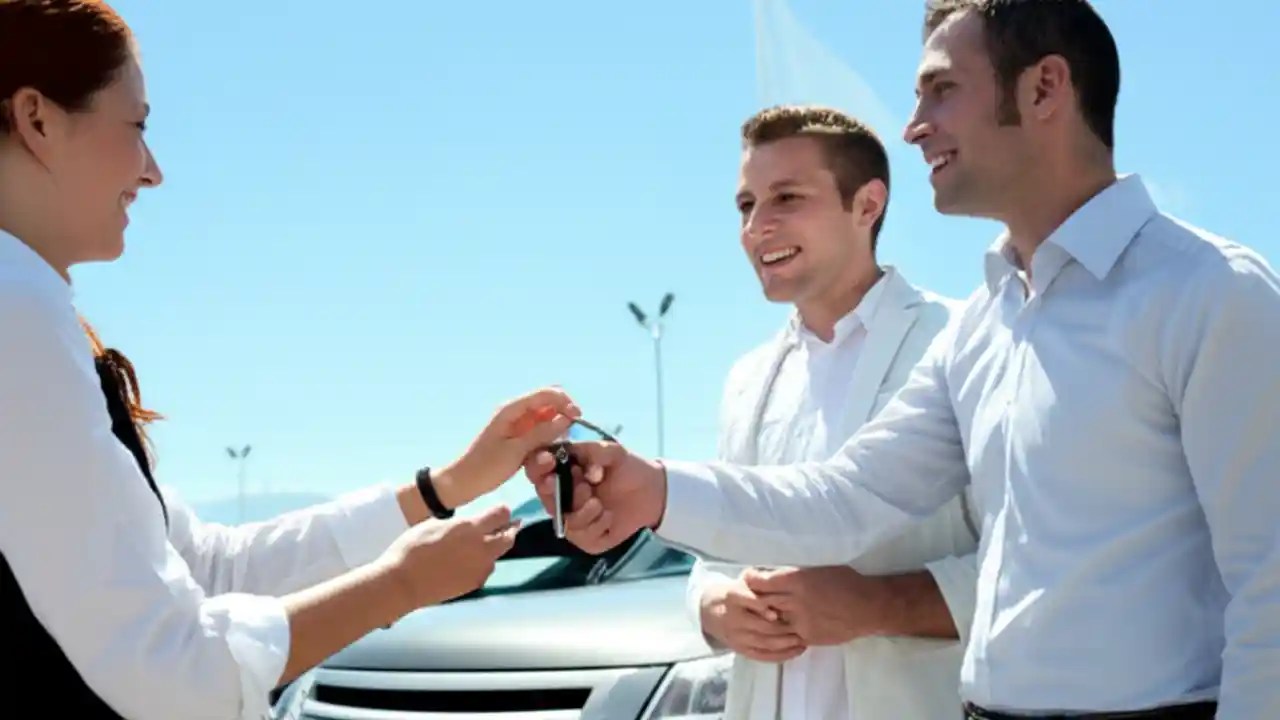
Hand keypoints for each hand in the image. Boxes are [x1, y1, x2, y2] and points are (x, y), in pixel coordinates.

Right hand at [378, 505, 518, 609]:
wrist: (403, 582)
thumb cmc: (412, 548)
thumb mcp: (435, 524)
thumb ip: (460, 524)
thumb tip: (474, 523)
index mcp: (470, 527)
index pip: (501, 514)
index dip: (502, 512)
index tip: (500, 512)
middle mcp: (481, 547)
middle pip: (508, 536)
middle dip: (508, 530)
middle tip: (508, 527)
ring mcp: (480, 568)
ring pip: (497, 555)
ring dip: (493, 549)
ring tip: (480, 546)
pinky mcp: (475, 583)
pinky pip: (485, 570)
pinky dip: (481, 565)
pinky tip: (467, 564)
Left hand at [434, 387, 580, 508]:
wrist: (462, 482)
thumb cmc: (486, 467)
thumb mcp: (517, 450)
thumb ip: (542, 433)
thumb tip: (567, 419)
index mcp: (512, 409)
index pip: (546, 393)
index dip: (565, 402)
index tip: (578, 419)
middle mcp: (515, 412)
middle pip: (548, 402)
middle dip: (562, 414)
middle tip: (570, 434)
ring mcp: (516, 424)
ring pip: (545, 417)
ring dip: (555, 428)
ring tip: (558, 446)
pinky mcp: (517, 437)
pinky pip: (539, 431)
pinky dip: (547, 438)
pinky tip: (547, 452)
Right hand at [522, 440, 665, 553]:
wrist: (654, 492)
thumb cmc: (628, 468)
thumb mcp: (613, 452)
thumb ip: (594, 452)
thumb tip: (582, 470)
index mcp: (562, 473)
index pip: (538, 470)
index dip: (538, 466)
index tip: (549, 460)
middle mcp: (562, 498)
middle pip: (545, 499)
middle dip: (559, 493)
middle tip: (582, 485)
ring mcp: (574, 520)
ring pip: (565, 521)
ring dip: (582, 511)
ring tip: (598, 502)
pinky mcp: (588, 539)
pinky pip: (583, 536)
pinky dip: (597, 524)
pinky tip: (609, 515)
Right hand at [700, 573, 806, 662]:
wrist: (709, 612)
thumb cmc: (733, 594)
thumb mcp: (741, 582)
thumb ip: (757, 581)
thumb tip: (775, 578)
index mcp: (732, 597)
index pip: (744, 599)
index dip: (759, 606)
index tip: (775, 612)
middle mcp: (732, 618)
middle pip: (758, 626)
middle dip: (781, 628)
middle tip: (800, 627)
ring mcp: (736, 637)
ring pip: (764, 643)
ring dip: (785, 643)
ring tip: (801, 639)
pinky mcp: (741, 650)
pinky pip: (764, 656)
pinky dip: (782, 655)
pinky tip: (797, 650)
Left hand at [743, 566, 888, 645]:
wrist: (868, 607)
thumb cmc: (846, 581)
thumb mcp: (818, 568)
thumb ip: (795, 574)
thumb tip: (774, 574)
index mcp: (798, 580)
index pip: (762, 582)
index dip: (752, 580)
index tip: (748, 578)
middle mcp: (796, 601)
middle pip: (763, 601)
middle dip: (753, 599)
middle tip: (748, 595)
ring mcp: (801, 622)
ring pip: (771, 622)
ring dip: (764, 617)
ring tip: (759, 612)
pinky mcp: (808, 637)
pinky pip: (786, 635)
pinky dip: (780, 630)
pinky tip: (778, 625)